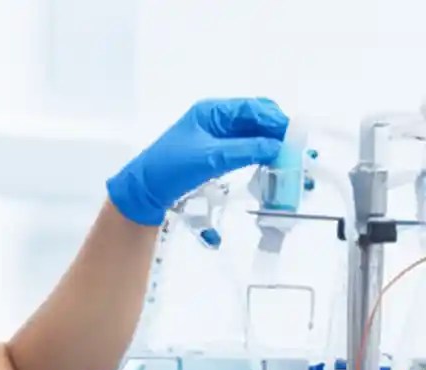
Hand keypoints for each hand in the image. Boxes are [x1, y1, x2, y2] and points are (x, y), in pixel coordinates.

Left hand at [107, 98, 289, 225]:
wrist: (143, 191)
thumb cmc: (170, 168)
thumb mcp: (211, 157)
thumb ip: (247, 149)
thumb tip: (279, 146)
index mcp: (213, 111)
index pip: (254, 108)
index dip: (276, 121)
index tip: (294, 137)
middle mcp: (216, 119)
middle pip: (256, 120)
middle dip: (277, 133)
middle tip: (295, 151)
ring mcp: (216, 136)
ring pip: (252, 135)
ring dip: (270, 145)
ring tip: (287, 160)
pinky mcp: (215, 153)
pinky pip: (244, 148)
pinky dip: (258, 154)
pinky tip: (270, 164)